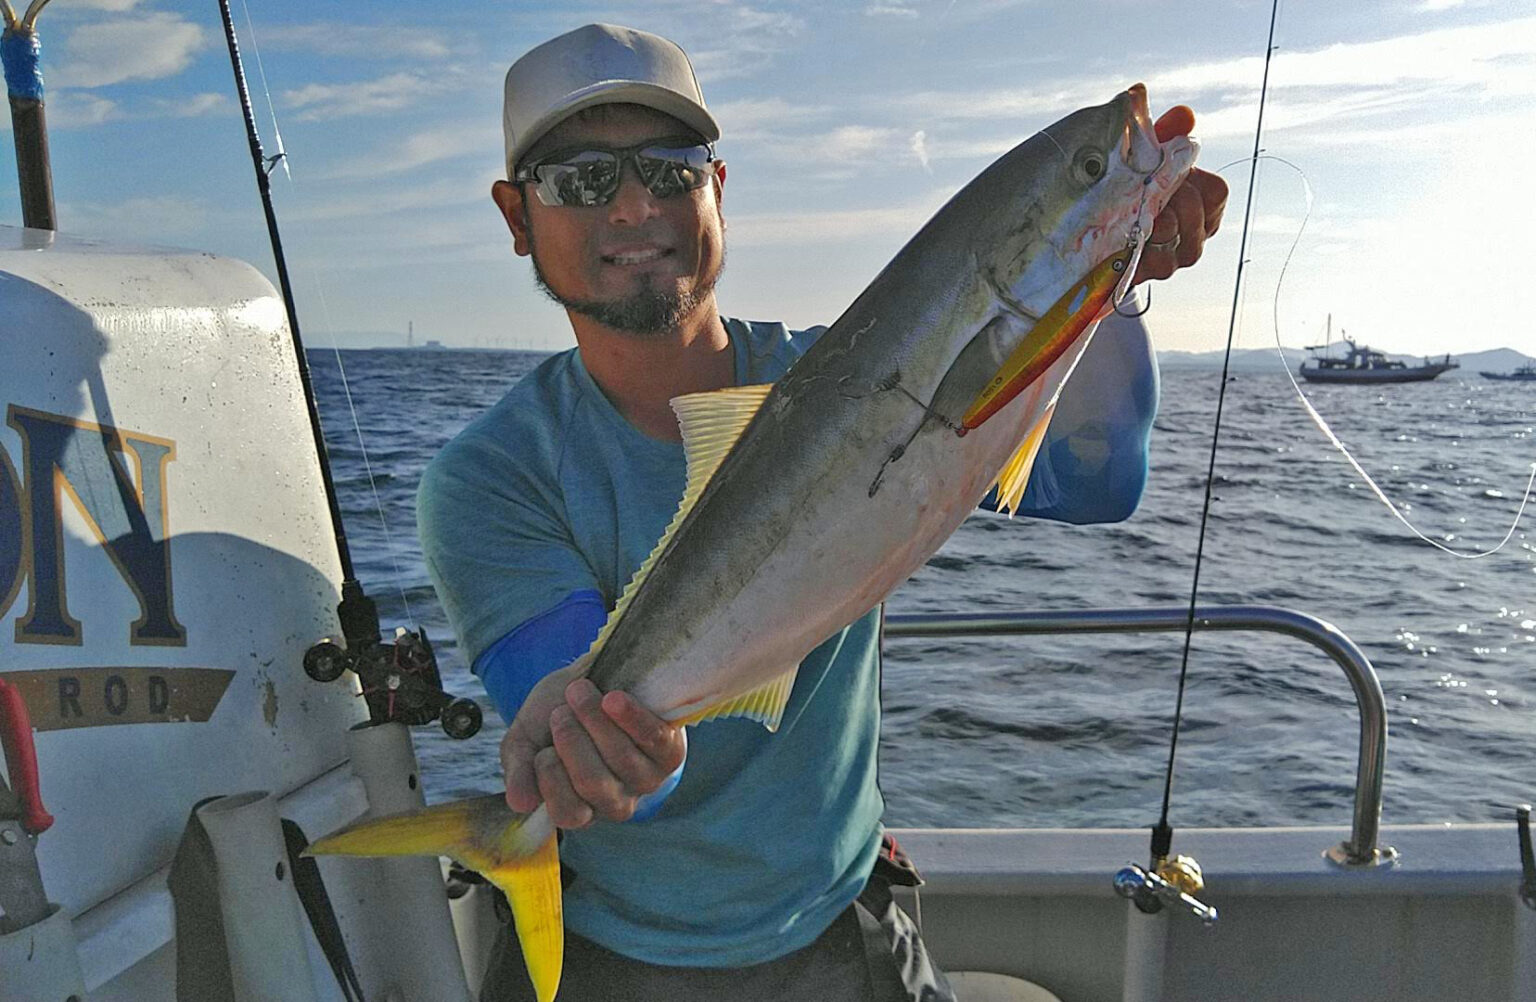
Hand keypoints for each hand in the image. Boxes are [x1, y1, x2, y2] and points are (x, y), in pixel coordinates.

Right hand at [501, 669, 686, 827]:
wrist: (591, 674)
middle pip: (593, 784)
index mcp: (579, 806)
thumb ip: (518, 769)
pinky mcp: (669, 753)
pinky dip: (630, 717)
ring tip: (579, 692)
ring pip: (621, 758)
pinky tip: (612, 698)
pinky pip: (653, 739)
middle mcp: (615, 802)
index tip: (543, 750)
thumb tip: (520, 802)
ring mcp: (645, 779)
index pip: (567, 813)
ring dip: (594, 720)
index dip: (551, 779)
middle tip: (559, 713)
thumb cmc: (557, 710)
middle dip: (571, 741)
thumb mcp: (526, 739)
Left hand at [1133, 106, 1227, 284]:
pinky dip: (1146, 250)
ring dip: (1165, 227)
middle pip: (1201, 221)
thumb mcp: (1142, 157)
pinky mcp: (1146, 274)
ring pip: (1187, 248)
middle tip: (1155, 190)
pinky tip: (1130, 237)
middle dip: (1180, 202)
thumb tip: (1184, 114)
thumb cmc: (1123, 186)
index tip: (1177, 173)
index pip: (1216, 193)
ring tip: (1145, 214)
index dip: (1198, 182)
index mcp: (1196, 202)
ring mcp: (1171, 257)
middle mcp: (1190, 232)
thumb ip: (1164, 133)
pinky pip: (1158, 266)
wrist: (1084, 229)